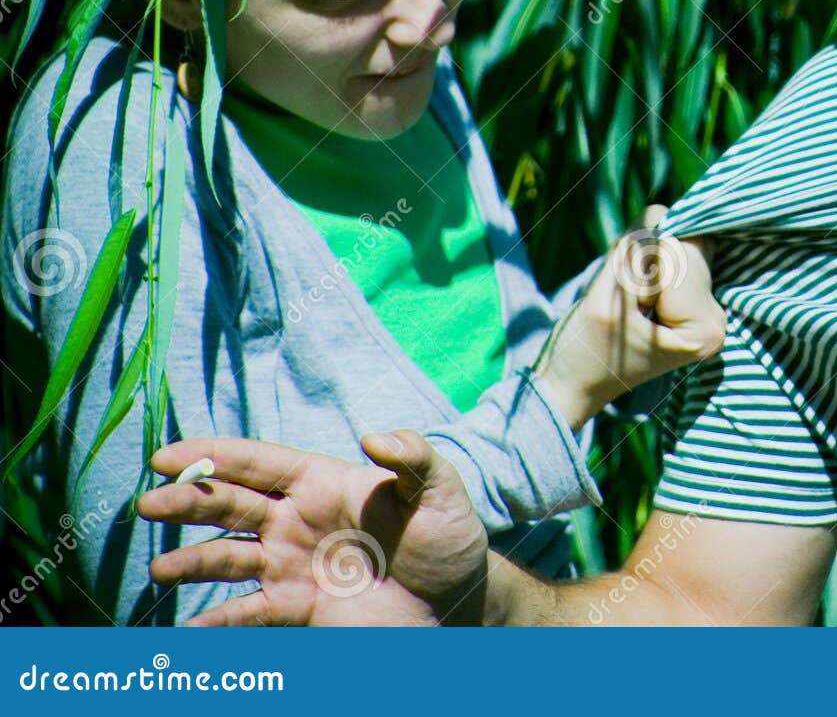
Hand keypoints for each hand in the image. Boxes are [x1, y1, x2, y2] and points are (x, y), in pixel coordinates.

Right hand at [137, 430, 486, 625]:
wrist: (457, 600)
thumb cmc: (447, 537)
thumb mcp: (439, 490)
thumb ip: (412, 457)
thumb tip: (375, 436)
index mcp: (322, 482)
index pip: (258, 462)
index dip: (213, 456)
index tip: (167, 456)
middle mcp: (296, 520)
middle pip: (230, 505)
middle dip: (188, 502)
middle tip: (149, 503)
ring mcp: (292, 565)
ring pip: (228, 558)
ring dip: (192, 561)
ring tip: (162, 570)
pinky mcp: (297, 609)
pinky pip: (248, 615)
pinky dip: (218, 623)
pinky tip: (190, 631)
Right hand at [537, 205, 724, 429]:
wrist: (571, 385)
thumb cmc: (584, 351)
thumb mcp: (607, 299)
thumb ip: (636, 251)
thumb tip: (661, 210)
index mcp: (705, 328)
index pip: (679, 252)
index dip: (639, 263)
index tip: (628, 306)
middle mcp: (717, 319)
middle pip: (687, 245)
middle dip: (645, 260)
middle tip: (627, 304)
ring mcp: (706, 309)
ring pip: (677, 244)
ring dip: (643, 262)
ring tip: (630, 303)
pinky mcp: (690, 300)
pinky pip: (670, 252)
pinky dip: (644, 263)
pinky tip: (636, 297)